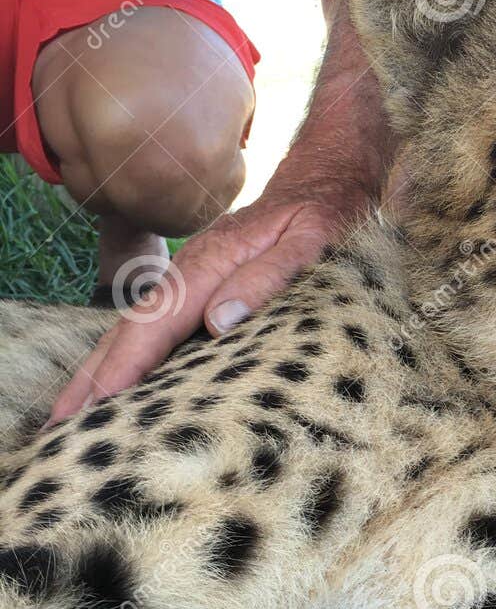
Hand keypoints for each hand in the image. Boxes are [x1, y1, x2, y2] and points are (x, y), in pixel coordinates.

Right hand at [47, 182, 370, 424]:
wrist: (321, 185)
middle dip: (94, 375)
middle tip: (61, 424)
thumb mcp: (308, 245)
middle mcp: (189, 271)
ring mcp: (188, 278)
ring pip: (133, 327)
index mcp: (210, 265)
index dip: (125, 366)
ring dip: (100, 368)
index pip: (156, 323)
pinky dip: (126, 353)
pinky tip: (116, 380)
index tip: (97, 403)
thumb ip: (266, 280)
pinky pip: (152, 325)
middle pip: (129, 328)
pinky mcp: (196, 286)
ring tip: (71, 411)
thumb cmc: (321, 220)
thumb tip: (218, 323)